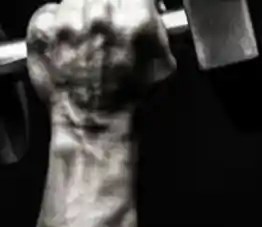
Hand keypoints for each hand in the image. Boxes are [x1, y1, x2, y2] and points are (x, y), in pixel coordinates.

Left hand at [26, 0, 175, 128]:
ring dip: (83, 11)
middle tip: (113, 27)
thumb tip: (151, 11)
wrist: (96, 125)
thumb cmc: (130, 101)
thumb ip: (157, 29)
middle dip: (111, 7)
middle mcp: (98, 18)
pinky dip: (59, 21)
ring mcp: (66, 24)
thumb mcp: (165, 65)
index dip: (138, 2)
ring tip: (91, 34)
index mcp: (135, 23)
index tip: (137, 8)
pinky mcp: (42, 32)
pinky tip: (72, 40)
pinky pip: (50, 10)